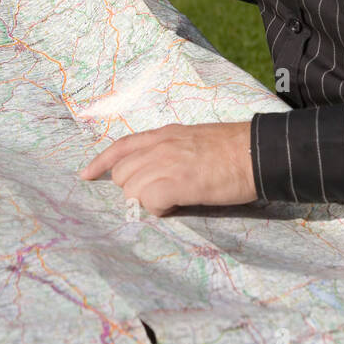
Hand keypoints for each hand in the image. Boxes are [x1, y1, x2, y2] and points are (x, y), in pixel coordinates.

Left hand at [79, 122, 257, 216]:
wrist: (258, 153)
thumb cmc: (235, 149)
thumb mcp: (195, 140)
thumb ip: (172, 151)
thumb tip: (160, 171)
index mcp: (164, 134)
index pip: (121, 146)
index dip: (101, 162)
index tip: (85, 174)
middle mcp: (159, 146)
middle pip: (122, 173)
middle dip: (134, 188)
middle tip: (161, 194)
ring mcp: (166, 163)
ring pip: (131, 189)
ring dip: (148, 200)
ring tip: (175, 199)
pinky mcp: (176, 183)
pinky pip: (148, 202)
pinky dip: (159, 209)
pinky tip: (177, 205)